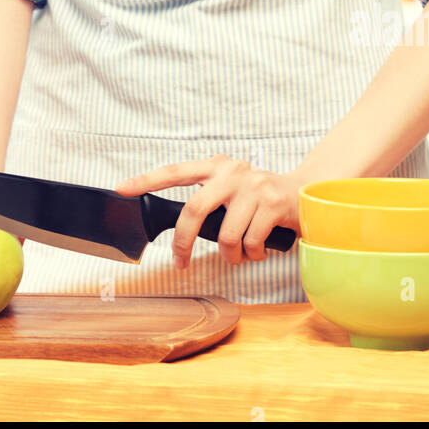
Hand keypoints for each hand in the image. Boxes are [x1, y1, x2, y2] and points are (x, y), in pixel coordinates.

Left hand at [114, 156, 302, 268]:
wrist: (305, 193)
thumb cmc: (259, 198)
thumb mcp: (231, 188)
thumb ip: (208, 198)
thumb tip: (179, 226)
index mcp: (216, 167)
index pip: (175, 171)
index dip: (147, 180)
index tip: (123, 188)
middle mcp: (232, 172)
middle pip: (195, 210)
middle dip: (184, 242)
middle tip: (180, 261)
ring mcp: (253, 187)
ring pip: (226, 236)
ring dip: (231, 256)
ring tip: (240, 254)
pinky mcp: (272, 204)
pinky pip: (250, 243)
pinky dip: (252, 255)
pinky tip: (259, 249)